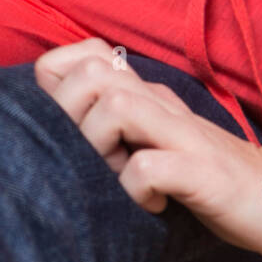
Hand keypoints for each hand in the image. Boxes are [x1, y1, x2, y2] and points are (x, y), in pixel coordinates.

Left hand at [34, 38, 261, 261]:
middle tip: (88, 156)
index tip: (67, 127)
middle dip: (71, 114)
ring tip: (116, 176)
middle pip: (91, 72)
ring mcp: (184, 135)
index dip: (59, 86)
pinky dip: (135, 187)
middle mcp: (162, 104)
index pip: (83, 56)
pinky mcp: (203, 173)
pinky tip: (150, 205)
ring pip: (117, 107)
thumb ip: (114, 122)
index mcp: (146, 94)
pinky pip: (148, 167)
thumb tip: (58, 124)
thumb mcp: (152, 140)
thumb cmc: (200, 174)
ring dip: (100, 146)